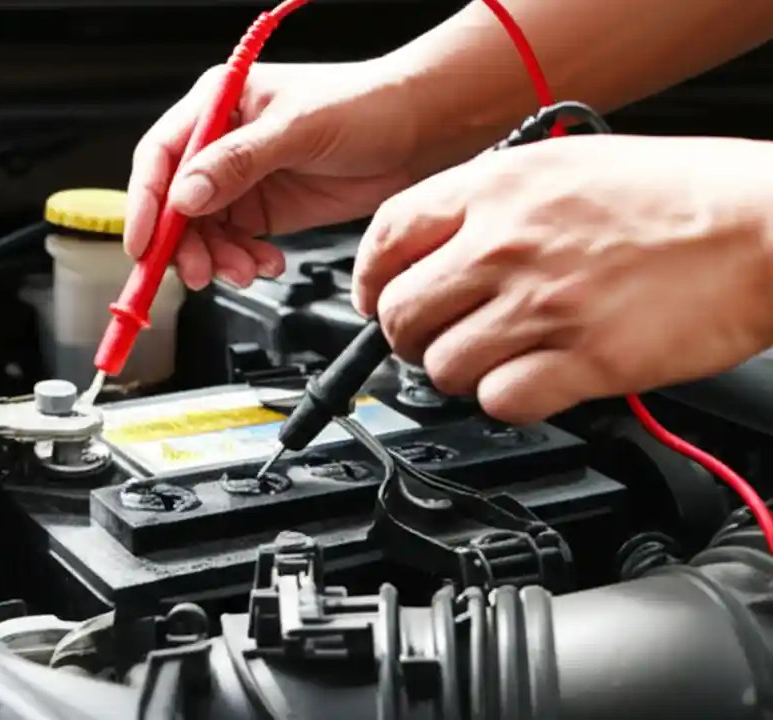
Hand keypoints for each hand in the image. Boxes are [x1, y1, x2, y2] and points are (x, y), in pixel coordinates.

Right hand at [124, 60, 421, 289]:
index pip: (162, 155)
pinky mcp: (261, 210)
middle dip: (182, 243)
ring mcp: (239, 180)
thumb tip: (185, 196)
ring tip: (243, 271)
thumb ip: (237, 162)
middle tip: (199, 272)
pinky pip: (232, 245)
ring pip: (201, 232)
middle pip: (174, 203)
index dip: (146, 202)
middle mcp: (220, 143)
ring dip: (216, 259)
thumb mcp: (298, 128)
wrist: (419, 131)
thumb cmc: (366, 105)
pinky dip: (242, 262)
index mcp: (218, 104)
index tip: (145, 242)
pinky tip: (265, 264)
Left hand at [352, 135, 772, 423]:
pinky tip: (534, 380)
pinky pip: (499, 401)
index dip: (368, 279)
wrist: (763, 225)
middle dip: (410, 338)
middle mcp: (506, 244)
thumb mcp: (563, 165)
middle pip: (399, 314)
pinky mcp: (582, 360)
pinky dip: (508, 400)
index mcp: (496, 189)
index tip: (374, 299)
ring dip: (460, 373)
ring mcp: (541, 304)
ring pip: (441, 366)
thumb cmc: (677, 194)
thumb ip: (491, 202)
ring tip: (497, 358)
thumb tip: (434, 245)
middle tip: (437, 339)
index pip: (386, 238)